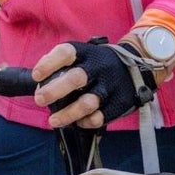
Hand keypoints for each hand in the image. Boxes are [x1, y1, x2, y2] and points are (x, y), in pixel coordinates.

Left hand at [31, 38, 155, 129]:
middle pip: (76, 78)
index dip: (49, 64)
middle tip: (40, 99)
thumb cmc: (98, 64)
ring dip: (68, 113)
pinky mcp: (119, 102)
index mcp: (87, 53)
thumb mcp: (84, 55)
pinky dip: (87, 122)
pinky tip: (78, 122)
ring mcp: (110, 85)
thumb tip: (38, 78)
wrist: (138, 65)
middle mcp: (99, 67)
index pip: (66, 52)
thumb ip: (62, 63)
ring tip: (53, 121)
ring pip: (88, 102)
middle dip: (55, 90)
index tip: (36, 76)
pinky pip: (101, 116)